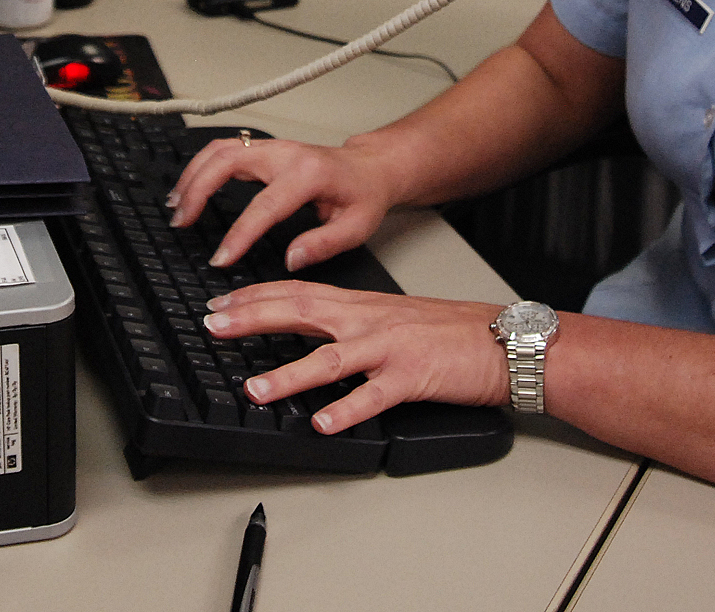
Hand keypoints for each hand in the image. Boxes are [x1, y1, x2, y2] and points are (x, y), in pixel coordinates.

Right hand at [167, 134, 399, 270]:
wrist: (370, 167)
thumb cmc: (363, 196)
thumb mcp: (357, 227)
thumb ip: (323, 244)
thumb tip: (290, 259)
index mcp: (309, 175)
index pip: (265, 205)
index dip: (239, 234)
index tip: (221, 258)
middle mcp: (286, 155)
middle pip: (228, 161)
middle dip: (198, 190)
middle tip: (181, 222)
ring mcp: (272, 147)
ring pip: (220, 149)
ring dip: (192, 175)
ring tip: (176, 207)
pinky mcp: (264, 148)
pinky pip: (224, 149)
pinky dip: (200, 166)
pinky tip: (188, 188)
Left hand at [201, 281, 510, 431]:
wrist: (500, 340)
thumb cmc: (449, 331)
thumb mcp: (391, 314)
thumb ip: (351, 319)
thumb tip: (311, 327)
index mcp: (361, 305)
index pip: (297, 292)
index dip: (254, 296)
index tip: (220, 302)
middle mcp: (368, 321)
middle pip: (300, 312)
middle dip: (252, 319)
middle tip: (214, 325)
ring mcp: (388, 349)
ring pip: (329, 360)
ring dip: (287, 374)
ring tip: (254, 389)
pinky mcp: (411, 378)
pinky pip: (373, 397)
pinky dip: (345, 410)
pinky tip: (322, 423)